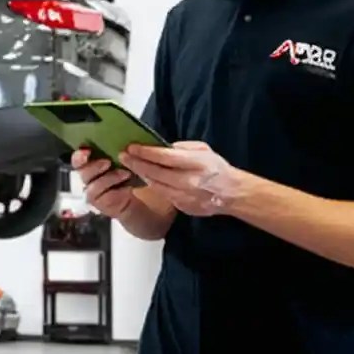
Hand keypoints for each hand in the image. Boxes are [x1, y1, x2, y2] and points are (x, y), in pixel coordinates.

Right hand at [70, 148, 134, 219]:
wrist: (130, 200)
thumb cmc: (122, 177)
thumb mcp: (118, 163)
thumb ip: (112, 155)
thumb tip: (120, 145)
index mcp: (87, 167)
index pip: (77, 161)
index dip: (78, 157)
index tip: (87, 151)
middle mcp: (86, 181)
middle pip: (82, 174)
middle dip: (93, 167)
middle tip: (107, 162)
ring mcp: (91, 194)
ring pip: (93, 187)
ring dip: (109, 178)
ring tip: (125, 173)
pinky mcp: (100, 205)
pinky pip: (106, 198)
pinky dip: (118, 191)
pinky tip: (128, 187)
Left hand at [119, 141, 241, 216]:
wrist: (231, 193)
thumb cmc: (216, 168)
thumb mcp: (202, 149)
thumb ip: (181, 148)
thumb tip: (160, 147)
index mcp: (196, 163)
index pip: (164, 157)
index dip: (145, 152)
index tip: (131, 147)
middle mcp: (189, 181)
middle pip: (155, 172)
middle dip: (136, 163)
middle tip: (123, 155)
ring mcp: (185, 196)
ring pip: (155, 185)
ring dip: (140, 174)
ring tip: (129, 164)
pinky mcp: (182, 206)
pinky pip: (162, 193)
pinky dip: (151, 184)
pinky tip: (144, 177)